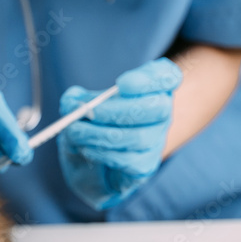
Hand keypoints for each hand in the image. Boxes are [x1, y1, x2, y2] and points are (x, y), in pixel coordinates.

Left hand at [57, 58, 181, 209]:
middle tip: (89, 112)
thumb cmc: (92, 123)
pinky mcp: (146, 164)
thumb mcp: (81, 105)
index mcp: (151, 88)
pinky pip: (130, 160)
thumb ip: (76, 98)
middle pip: (157, 107)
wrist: (91, 162)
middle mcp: (161, 113)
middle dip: (117, 110)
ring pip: (139, 137)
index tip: (121, 83)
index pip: (168, 76)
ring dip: (101, 134)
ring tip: (75, 132)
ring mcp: (156, 140)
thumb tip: (72, 102)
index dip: (149, 79)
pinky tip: (86, 148)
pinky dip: (103, 153)